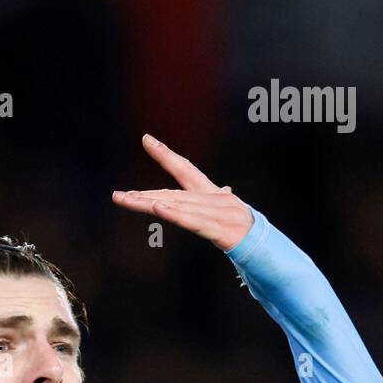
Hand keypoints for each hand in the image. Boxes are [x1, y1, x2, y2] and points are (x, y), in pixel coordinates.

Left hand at [112, 135, 252, 251]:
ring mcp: (213, 211)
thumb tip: (226, 188)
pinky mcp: (216, 228)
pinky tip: (157, 208)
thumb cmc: (244, 228)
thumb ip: (222, 201)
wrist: (265, 243)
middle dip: (143, 195)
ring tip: (129, 200)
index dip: (165, 154)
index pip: (184, 168)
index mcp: (210, 192)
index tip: (146, 139)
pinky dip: (174, 214)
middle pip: (170, 194)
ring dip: (150, 204)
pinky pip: (191, 221)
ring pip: (176, 206)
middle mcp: (209, 197)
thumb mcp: (229, 211)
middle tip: (117, 196)